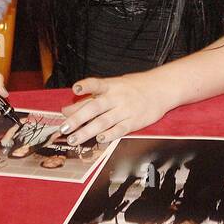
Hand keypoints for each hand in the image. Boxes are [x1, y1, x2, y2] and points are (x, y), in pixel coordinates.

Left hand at [58, 73, 172, 145]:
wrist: (160, 89)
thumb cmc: (131, 88)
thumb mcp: (111, 87)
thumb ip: (88, 98)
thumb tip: (66, 110)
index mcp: (110, 86)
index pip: (96, 84)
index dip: (86, 86)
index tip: (75, 89)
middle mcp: (117, 97)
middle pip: (95, 107)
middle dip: (78, 118)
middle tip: (64, 128)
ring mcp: (126, 110)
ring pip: (104, 122)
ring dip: (87, 131)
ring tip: (74, 139)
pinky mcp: (134, 121)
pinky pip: (120, 129)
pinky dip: (110, 135)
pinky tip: (99, 139)